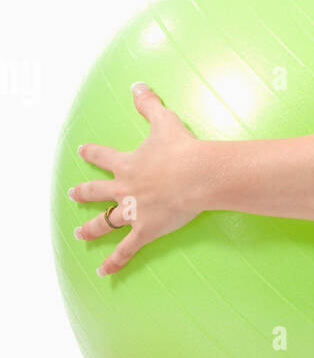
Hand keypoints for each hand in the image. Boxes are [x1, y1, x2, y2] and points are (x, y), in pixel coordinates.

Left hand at [68, 81, 205, 275]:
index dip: (91, 154)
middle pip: (97, 192)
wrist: (197, 175)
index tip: (82, 151)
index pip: (103, 157)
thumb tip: (137, 84)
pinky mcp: (145, 230)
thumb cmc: (183, 149)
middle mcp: (124, 188)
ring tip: (80, 234)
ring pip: (105, 222)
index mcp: (127, 164)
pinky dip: (115, 262)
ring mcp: (133, 211)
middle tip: (74, 193)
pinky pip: (126, 249)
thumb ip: (148, 104)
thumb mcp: (164, 121)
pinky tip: (103, 272)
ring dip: (91, 229)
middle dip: (84, 193)